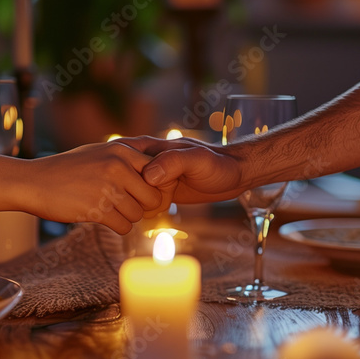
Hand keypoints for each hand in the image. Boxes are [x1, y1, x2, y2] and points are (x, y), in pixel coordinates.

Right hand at [22, 142, 163, 233]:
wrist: (32, 182)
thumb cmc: (67, 169)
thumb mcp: (98, 151)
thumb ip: (126, 155)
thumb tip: (156, 166)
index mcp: (121, 150)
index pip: (160, 173)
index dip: (155, 188)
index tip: (144, 195)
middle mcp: (117, 166)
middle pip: (153, 198)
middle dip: (143, 207)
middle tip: (127, 207)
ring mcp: (107, 187)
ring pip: (139, 214)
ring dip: (127, 217)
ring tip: (109, 209)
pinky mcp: (97, 209)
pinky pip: (124, 226)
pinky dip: (117, 227)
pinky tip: (102, 218)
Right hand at [121, 136, 245, 209]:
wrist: (234, 175)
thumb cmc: (218, 165)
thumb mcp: (198, 159)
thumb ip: (173, 162)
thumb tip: (148, 176)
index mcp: (150, 147)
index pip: (125, 168)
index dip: (138, 182)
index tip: (162, 186)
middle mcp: (146, 161)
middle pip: (127, 186)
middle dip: (143, 196)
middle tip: (168, 193)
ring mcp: (151, 178)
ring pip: (133, 198)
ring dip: (147, 205)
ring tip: (167, 200)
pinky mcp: (158, 191)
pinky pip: (142, 205)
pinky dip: (150, 210)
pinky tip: (164, 207)